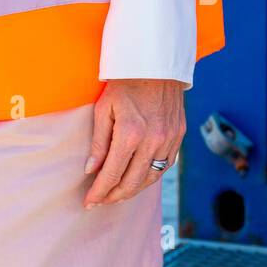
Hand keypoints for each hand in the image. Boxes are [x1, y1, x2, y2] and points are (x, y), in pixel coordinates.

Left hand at [83, 78, 184, 208]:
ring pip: (151, 179)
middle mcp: (152, 141)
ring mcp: (169, 140)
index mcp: (130, 133)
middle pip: (132, 182)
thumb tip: (91, 170)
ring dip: (133, 190)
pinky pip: (165, 166)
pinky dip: (150, 177)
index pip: (112, 174)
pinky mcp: (178, 136)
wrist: (155, 64)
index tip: (89, 202)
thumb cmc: (124, 84)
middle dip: (114, 196)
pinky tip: (138, 179)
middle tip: (101, 201)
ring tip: (117, 194)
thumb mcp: (103, 108)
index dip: (99, 191)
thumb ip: (99, 142)